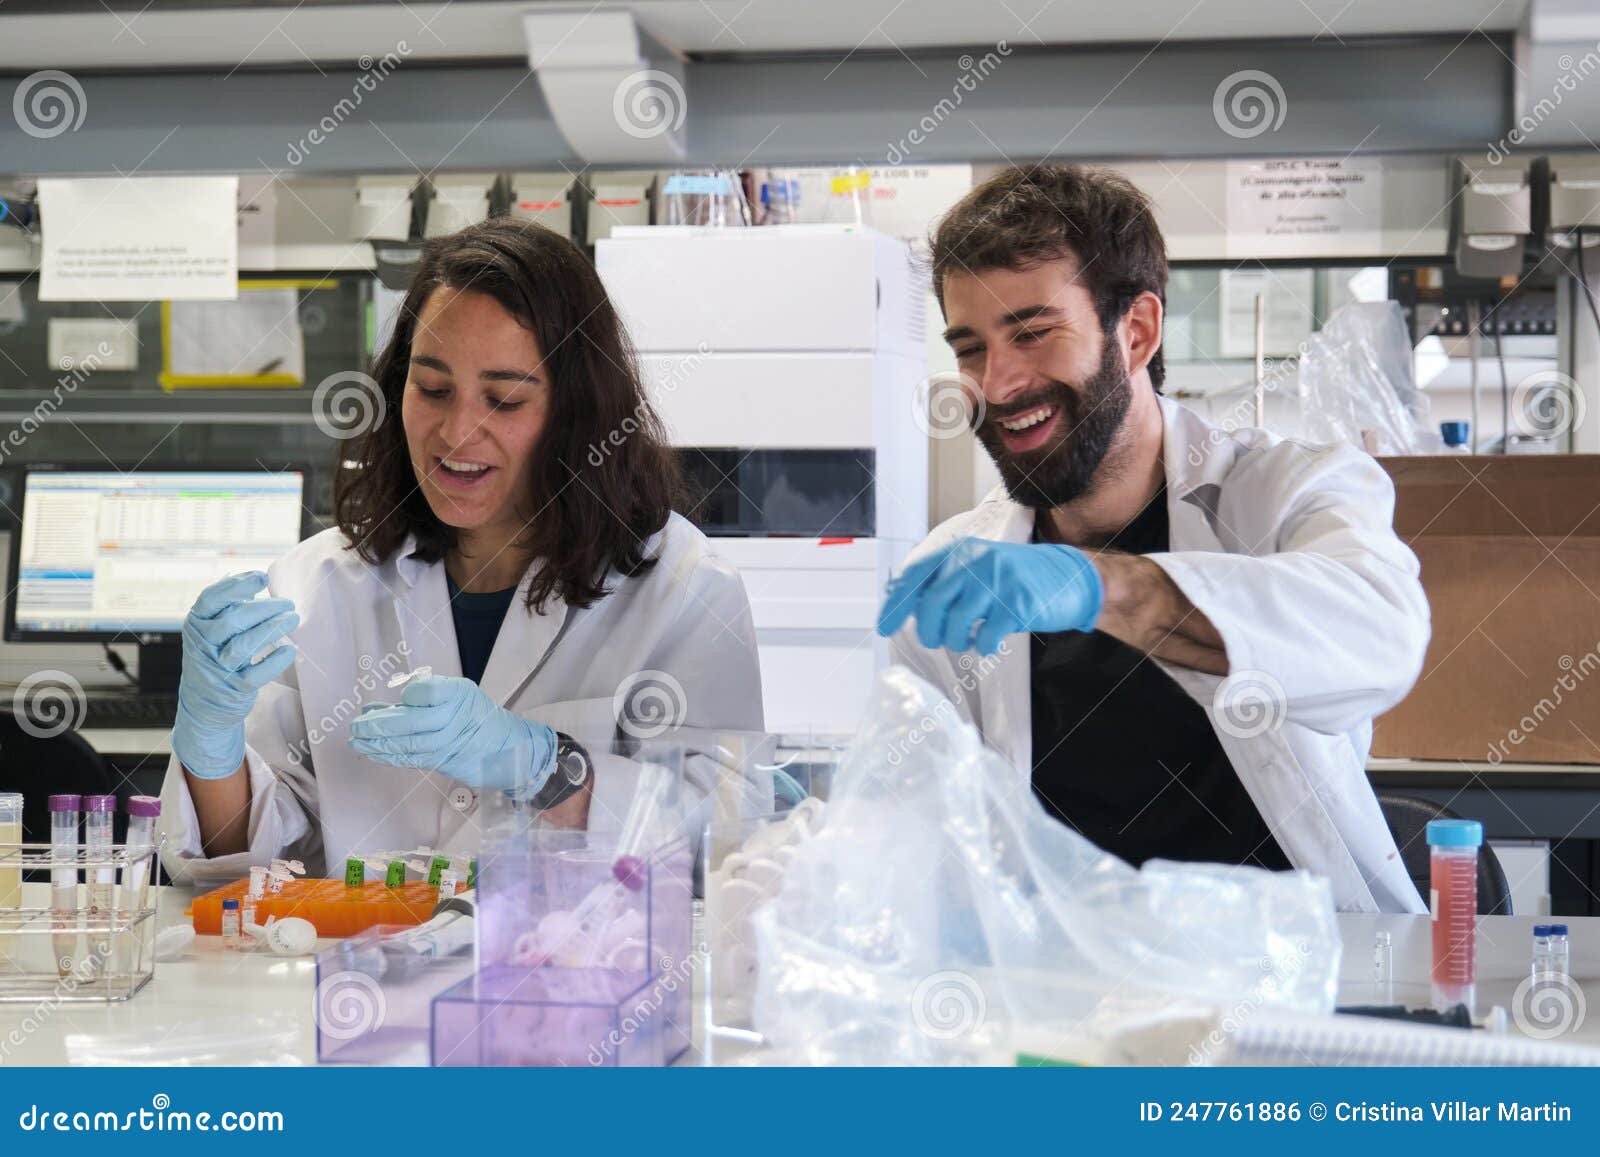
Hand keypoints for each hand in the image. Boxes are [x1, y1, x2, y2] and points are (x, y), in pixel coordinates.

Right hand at [174, 571, 299, 778]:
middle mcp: (203, 644)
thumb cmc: (216, 653)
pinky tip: (290, 650)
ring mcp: (217, 667)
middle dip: (264, 609)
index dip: (236, 585)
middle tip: (288, 604)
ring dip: (272, 629)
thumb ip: (229, 606)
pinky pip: (255, 675)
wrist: (203, 701)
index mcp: (197, 623)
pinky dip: (274, 661)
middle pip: (233, 620)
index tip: (262, 577)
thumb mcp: (212, 628)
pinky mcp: (233, 688)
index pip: (211, 599)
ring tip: (293, 618)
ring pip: (244, 645)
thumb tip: (255, 578)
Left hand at [348, 675, 557, 793]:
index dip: (407, 697)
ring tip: (356, 741)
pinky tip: (373, 753)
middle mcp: (455, 716)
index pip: (424, 691)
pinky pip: (412, 758)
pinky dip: (389, 756)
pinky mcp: (445, 761)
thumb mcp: (458, 695)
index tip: (399, 701)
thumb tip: (375, 708)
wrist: (508, 747)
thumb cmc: (478, 716)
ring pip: (407, 743)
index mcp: (460, 693)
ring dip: (377, 744)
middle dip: (378, 725)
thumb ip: (422, 698)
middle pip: (409, 721)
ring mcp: (450, 741)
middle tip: (356, 725)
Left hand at [876, 537, 1103, 655]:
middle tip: (937, 640)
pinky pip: (984, 637)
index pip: (915, 575)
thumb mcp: (977, 569)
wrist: (1067, 577)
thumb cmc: (1013, 580)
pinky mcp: (1017, 603)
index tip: (885, 628)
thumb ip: (944, 582)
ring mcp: (997, 580)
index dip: (896, 604)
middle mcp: (975, 561)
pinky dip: (982, 646)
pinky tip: (989, 641)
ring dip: (956, 641)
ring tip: (967, 639)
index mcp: (960, 550)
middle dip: (928, 631)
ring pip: (955, 624)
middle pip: (931, 605)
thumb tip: (903, 606)